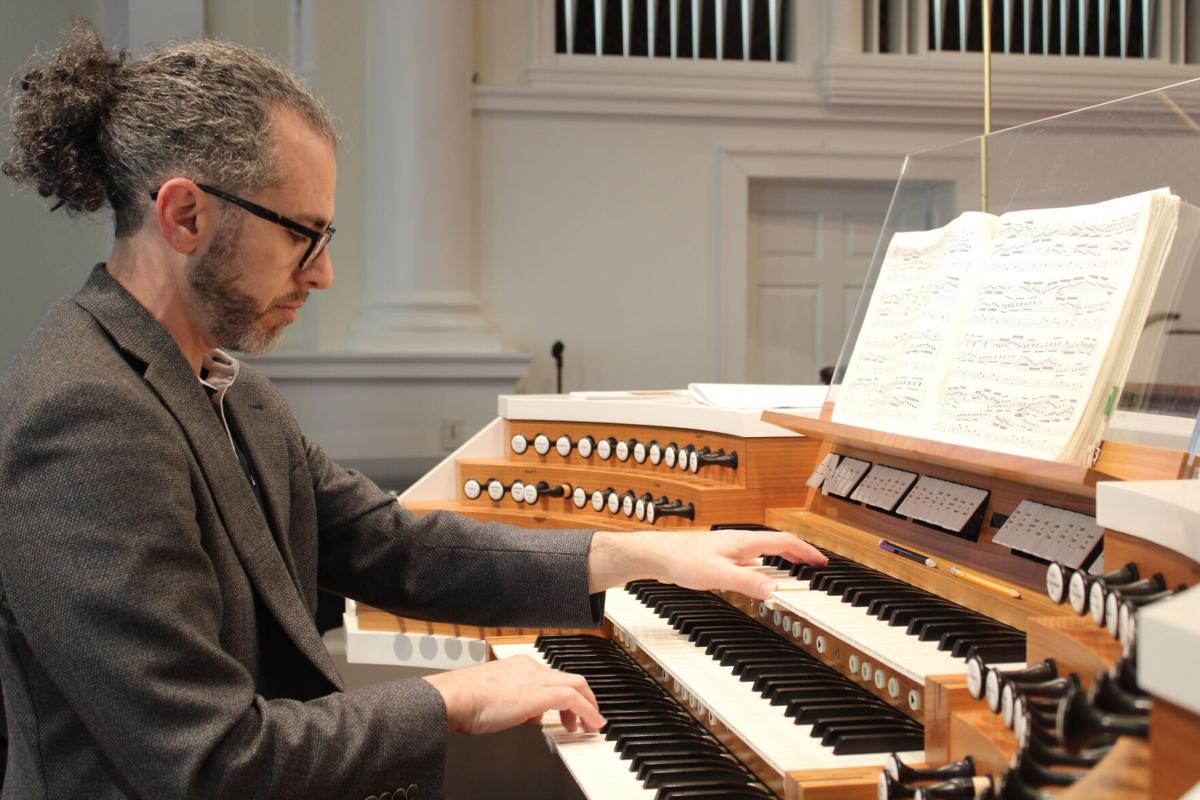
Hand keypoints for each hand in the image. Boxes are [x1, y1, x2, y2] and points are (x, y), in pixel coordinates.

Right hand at [422, 655, 605, 735]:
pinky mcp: (539, 693)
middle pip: (570, 677)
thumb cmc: (463, 700)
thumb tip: (529, 716)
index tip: (566, 711)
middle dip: (584, 698)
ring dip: (588, 706)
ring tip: (591, 724)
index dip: (564, 695)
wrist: (454, 697)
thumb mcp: (494, 698)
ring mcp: (535, 678)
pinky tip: (590, 724)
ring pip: (576, 684)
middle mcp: (530, 667)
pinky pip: (573, 698)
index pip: (551, 676)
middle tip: (588, 717)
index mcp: (518, 666)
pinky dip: (587, 711)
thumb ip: (514, 703)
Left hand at [588, 529, 826, 599]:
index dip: (805, 551)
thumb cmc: (682, 559)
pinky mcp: (719, 556)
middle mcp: (739, 541)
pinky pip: (750, 559)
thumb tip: (774, 591)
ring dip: (781, 559)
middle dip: (797, 554)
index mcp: (744, 541)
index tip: (821, 561)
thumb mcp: (719, 575)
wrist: (656, 555)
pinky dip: (763, 566)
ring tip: (793, 570)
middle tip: (813, 566)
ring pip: (763, 551)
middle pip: (776, 544)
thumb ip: (747, 583)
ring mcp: (729, 548)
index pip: (784, 542)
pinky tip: (758, 575)